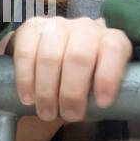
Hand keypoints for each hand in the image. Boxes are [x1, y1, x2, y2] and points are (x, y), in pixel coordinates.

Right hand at [11, 16, 131, 121]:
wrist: (59, 61)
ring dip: (46, 90)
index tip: (102, 103)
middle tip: (68, 115)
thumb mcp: (102, 86)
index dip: (108, 76)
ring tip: (47, 113)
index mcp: (111, 39)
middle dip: (72, 92)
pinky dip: (25, 79)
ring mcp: (57, 25)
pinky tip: (28, 98)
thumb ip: (102, 93)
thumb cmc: (86, 81)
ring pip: (50, 56)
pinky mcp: (31, 27)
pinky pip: (25, 52)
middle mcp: (85, 27)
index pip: (113, 49)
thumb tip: (96, 110)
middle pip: (78, 56)